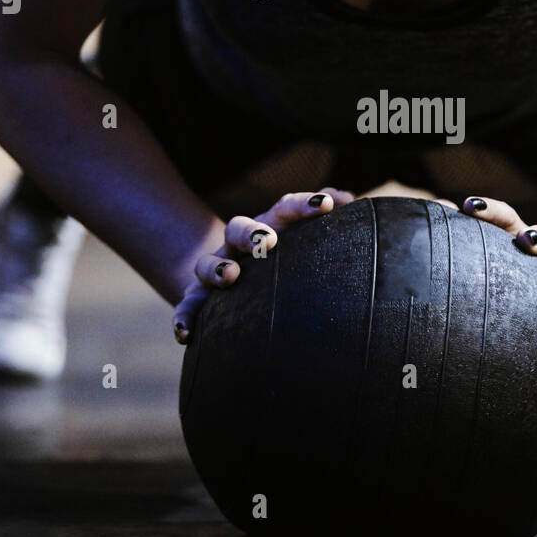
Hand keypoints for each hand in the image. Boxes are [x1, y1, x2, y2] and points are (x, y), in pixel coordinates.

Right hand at [172, 187, 354, 344]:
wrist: (242, 284)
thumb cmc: (289, 261)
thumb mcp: (309, 240)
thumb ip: (331, 222)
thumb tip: (352, 200)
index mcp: (271, 225)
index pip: (285, 208)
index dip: (303, 204)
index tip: (326, 205)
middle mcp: (240, 243)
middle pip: (239, 227)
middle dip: (252, 232)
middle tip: (268, 241)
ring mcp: (216, 269)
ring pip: (207, 263)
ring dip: (215, 268)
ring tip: (229, 277)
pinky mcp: (199, 298)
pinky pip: (188, 307)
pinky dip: (184, 318)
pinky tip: (184, 335)